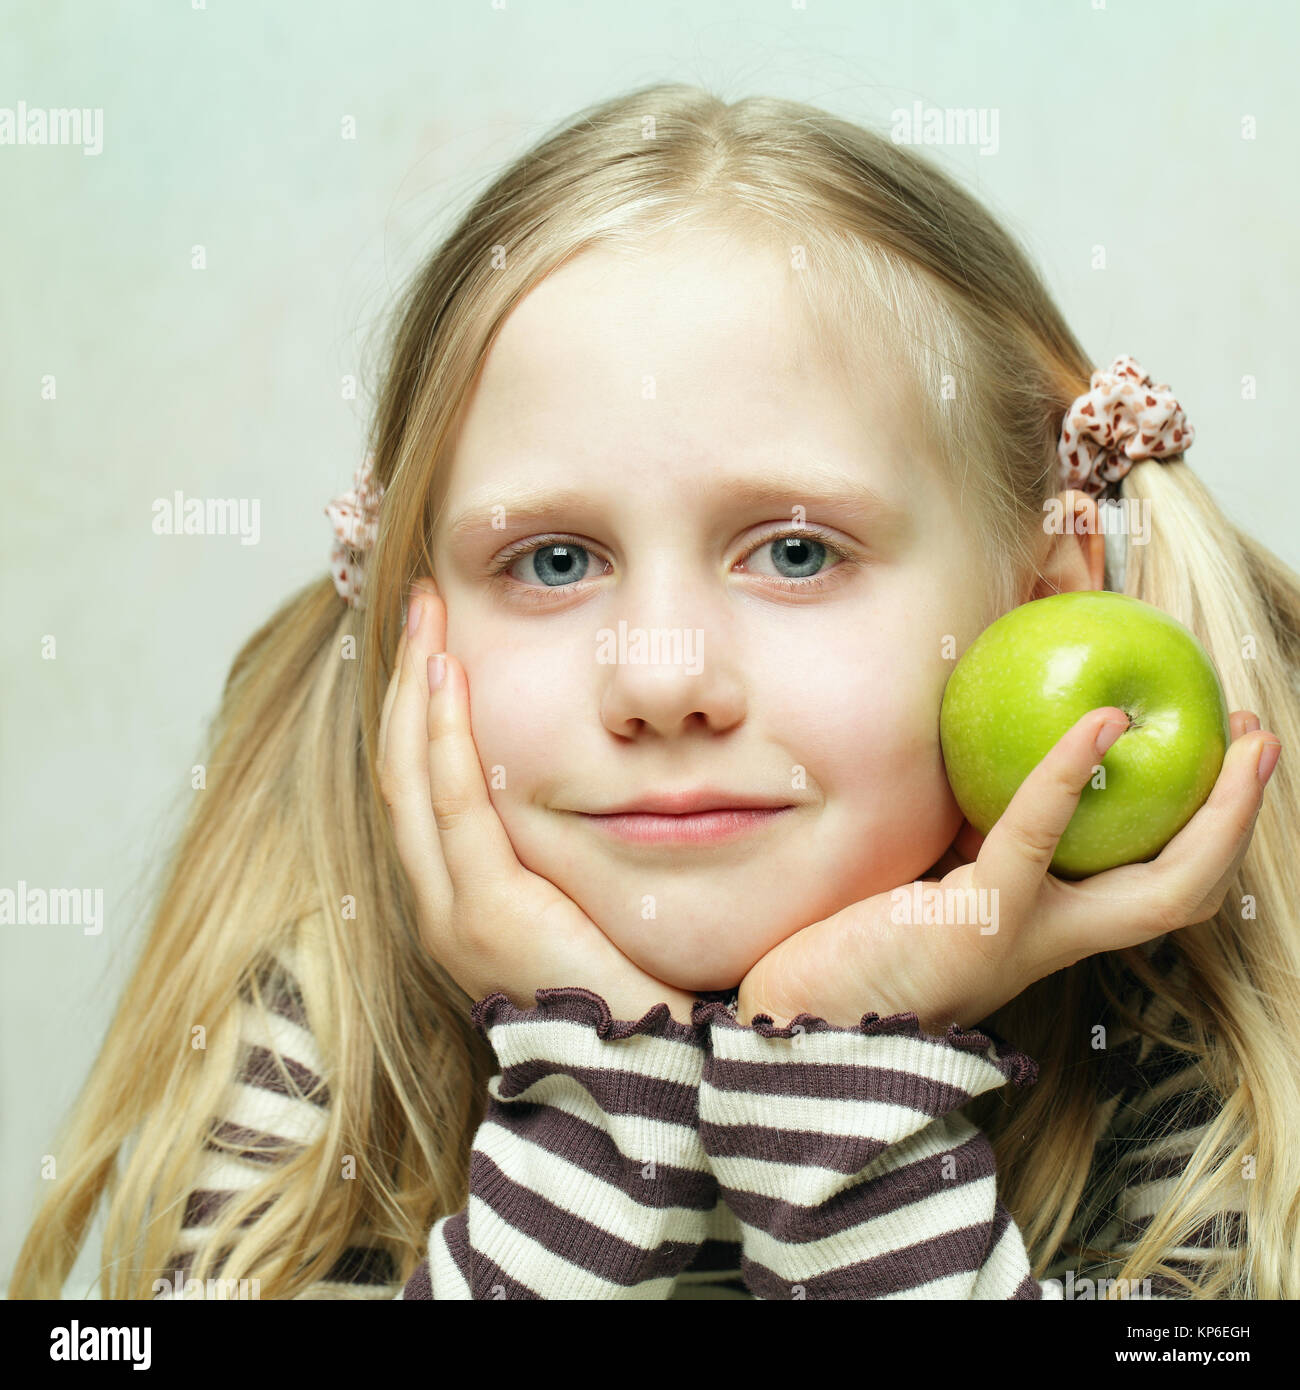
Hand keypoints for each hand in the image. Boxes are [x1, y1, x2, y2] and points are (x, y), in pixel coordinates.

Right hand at [376, 577, 701, 1026]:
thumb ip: (570, 839)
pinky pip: (453, 807)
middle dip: (407, 683)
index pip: (422, 787)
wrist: (652, 1063)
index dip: (420, 710)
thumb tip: (606, 765)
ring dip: (417, 693)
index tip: (436, 641)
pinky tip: (450, 677)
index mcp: (464, 897)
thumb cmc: (634, 977)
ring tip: (427, 620)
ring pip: (411, 779)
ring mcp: (454, 911)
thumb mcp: (588, 891)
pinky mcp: (489, 913)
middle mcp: (442, 903)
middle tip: (421, 606)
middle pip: (401, 771)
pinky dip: (446, 737)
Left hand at [736, 706, 1280, 1033]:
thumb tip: (983, 749)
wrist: (796, 1015)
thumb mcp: (926, 869)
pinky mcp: (975, 923)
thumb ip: (966, 829)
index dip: (1203, 832)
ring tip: (1226, 734)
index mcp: (1043, 928)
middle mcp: (1049, 940)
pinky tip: (1094, 726)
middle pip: (1181, 891)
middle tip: (1258, 740)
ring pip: (1149, 887)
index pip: (1150, 887)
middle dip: (1236, 819)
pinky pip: (1034, 842)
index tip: (1225, 758)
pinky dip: (1065, 781)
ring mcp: (1021, 937)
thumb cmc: (849, 939)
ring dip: (1206, 811)